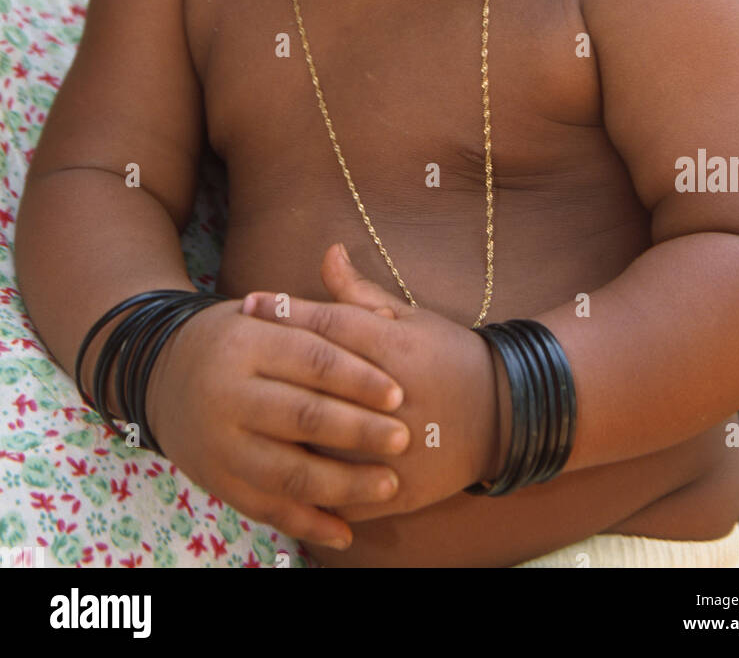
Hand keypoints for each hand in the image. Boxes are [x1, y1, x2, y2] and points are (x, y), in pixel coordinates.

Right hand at [144, 294, 411, 549]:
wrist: (162, 373)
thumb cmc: (236, 337)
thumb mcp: (270, 313)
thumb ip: (326, 314)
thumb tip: (377, 302)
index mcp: (245, 342)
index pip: (312, 360)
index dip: (358, 378)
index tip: (399, 393)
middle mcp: (226, 393)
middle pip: (302, 416)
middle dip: (358, 431)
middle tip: (403, 438)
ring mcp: (218, 443)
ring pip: (287, 471)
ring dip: (343, 484)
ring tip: (389, 484)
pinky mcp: (215, 481)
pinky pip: (265, 508)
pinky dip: (307, 523)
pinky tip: (345, 530)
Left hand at [242, 243, 501, 520]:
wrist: (505, 413)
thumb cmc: (450, 355)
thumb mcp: (411, 317)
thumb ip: (361, 293)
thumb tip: (329, 250)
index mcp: (395, 348)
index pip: (329, 326)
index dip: (285, 312)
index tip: (247, 304)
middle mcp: (392, 397)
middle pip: (318, 384)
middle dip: (271, 367)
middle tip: (229, 354)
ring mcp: (395, 448)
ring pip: (325, 444)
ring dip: (282, 431)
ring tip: (241, 416)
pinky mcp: (400, 490)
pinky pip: (342, 494)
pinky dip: (310, 485)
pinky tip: (276, 471)